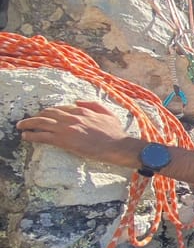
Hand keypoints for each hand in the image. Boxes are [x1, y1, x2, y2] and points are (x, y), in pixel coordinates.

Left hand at [16, 101, 139, 167]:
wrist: (118, 146)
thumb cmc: (116, 133)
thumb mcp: (108, 114)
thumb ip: (93, 104)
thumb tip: (77, 101)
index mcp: (82, 111)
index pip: (61, 108)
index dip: (51, 111)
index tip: (46, 115)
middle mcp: (72, 117)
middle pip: (48, 113)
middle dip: (37, 115)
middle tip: (30, 120)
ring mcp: (67, 128)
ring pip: (42, 122)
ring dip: (29, 123)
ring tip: (21, 126)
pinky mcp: (64, 140)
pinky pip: (43, 136)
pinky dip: (32, 135)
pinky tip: (26, 136)